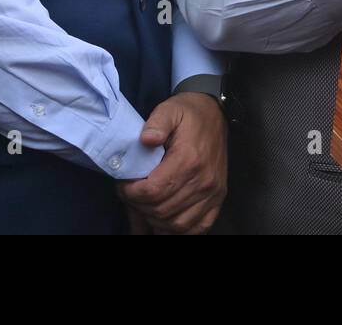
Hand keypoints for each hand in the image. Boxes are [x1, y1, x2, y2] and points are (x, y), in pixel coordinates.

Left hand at [118, 92, 227, 233]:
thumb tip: (146, 140)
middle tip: (131, 194)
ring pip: (176, 224)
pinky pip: (198, 228)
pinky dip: (179, 230)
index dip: (131, 194)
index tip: (123, 184)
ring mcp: (213, 192)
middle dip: (139, 206)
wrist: (216, 113)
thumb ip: (156, 123)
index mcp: (189, 159)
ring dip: (155, 220)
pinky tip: (166, 221)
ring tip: (146, 205)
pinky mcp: (218, 198)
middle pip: (162, 211)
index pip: (153, 192)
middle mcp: (203, 181)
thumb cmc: (189, 113)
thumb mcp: (169, 110)